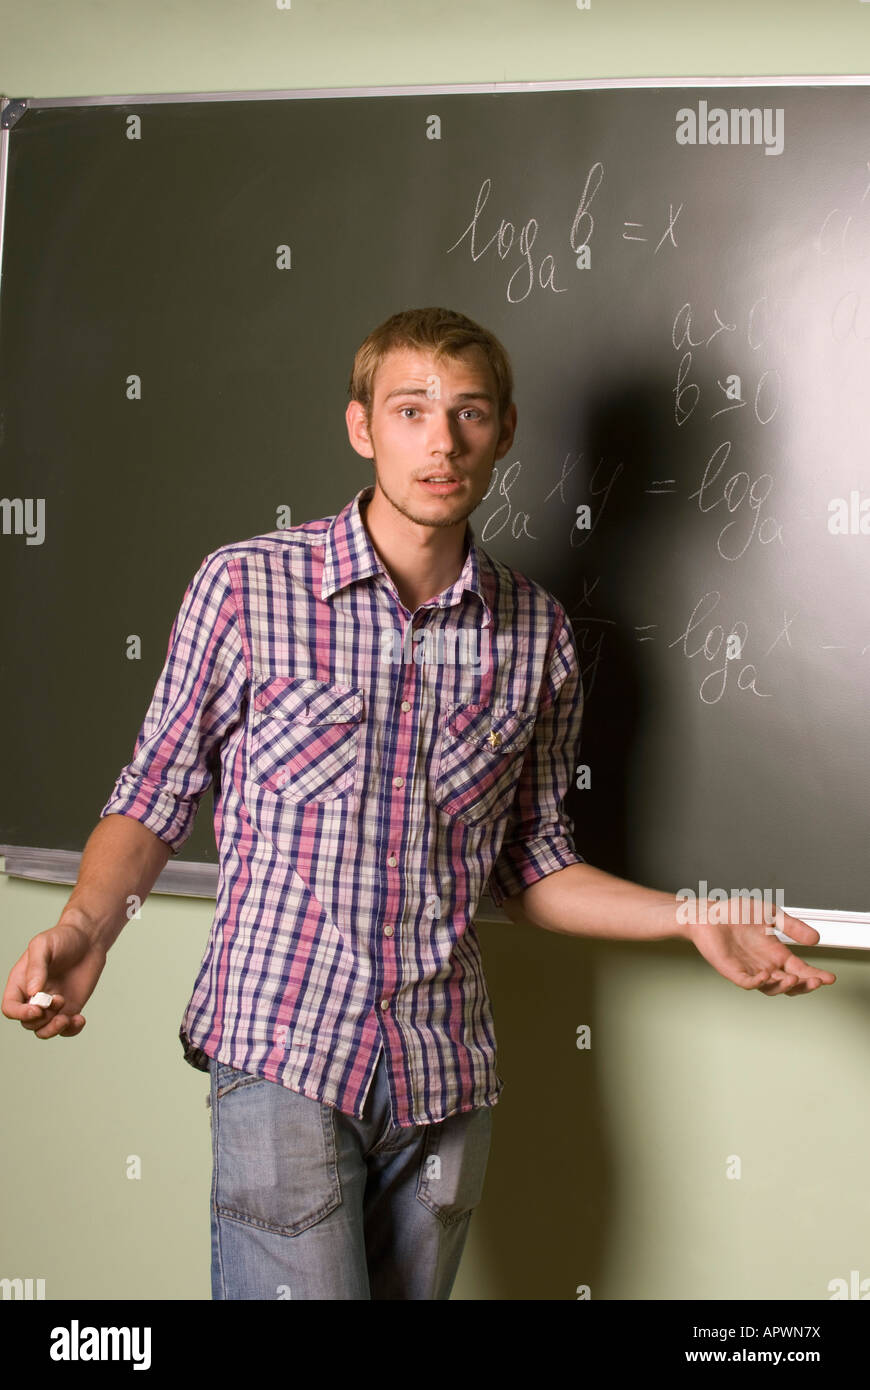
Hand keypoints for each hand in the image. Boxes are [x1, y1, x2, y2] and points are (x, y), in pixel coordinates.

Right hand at [2, 920, 107, 1037]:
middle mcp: (33, 997)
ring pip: (44, 1030)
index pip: (10, 1007)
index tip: (38, 1009)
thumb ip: (36, 967)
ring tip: (69, 1017)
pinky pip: (66, 1030)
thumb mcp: (43, 945)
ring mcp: (51, 1005)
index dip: (20, 1013)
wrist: (88, 939)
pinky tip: (80, 1019)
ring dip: (54, 1029)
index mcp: (21, 982)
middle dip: (43, 1018)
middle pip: (28, 1022)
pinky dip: (71, 1030)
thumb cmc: (62, 938)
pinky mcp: (69, 1008)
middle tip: (59, 1000)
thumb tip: (33, 992)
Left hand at [685, 899, 836, 995]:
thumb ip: (792, 926)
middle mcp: (765, 965)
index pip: (800, 970)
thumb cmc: (736, 913)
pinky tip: (766, 976)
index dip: (815, 975)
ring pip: (771, 988)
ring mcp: (749, 970)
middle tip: (817, 981)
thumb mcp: (771, 915)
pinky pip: (747, 982)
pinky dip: (757, 983)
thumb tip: (816, 939)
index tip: (830, 978)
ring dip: (784, 986)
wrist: (709, 912)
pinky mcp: (732, 970)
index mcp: (776, 954)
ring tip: (794, 979)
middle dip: (805, 985)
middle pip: (789, 984)